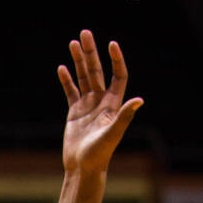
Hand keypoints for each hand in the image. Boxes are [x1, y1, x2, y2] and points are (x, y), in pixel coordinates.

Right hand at [59, 31, 143, 175]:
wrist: (83, 168)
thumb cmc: (99, 154)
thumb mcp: (112, 134)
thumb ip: (124, 116)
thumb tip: (139, 100)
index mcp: (112, 105)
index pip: (117, 76)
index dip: (116, 60)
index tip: (111, 44)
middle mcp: (101, 102)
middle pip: (97, 71)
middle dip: (91, 52)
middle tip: (85, 33)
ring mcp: (87, 106)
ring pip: (83, 77)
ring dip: (78, 60)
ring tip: (73, 43)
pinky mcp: (75, 113)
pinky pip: (71, 92)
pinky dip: (66, 80)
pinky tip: (62, 67)